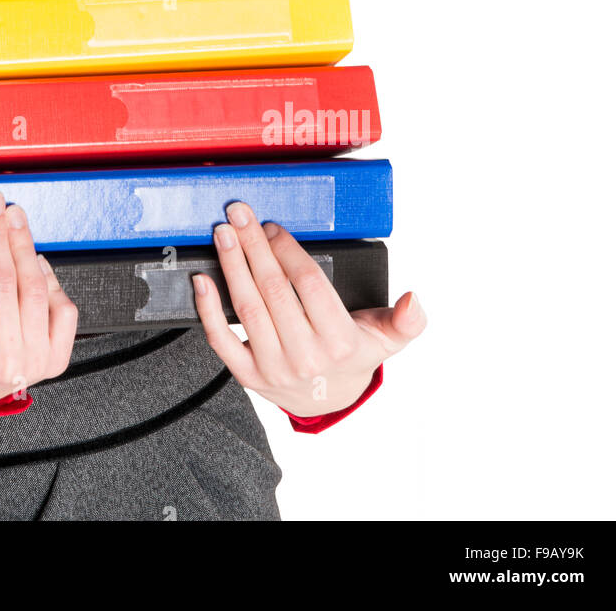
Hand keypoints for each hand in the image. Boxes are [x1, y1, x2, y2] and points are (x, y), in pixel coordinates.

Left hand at [192, 200, 426, 418]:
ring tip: (223, 234)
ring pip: (248, 308)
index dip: (289, 252)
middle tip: (239, 214)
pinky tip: (202, 278)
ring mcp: (273, 367)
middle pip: (274, 290)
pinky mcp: (247, 375)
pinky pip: (221, 339)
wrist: (329, 401)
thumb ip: (405, 320)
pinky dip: (208, 309)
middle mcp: (305, 356)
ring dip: (232, 265)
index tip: (275, 228)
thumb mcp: (387, 339)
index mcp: (340, 341)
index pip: (309, 285)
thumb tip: (413, 299)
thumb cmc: (353, 355)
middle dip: (254, 246)